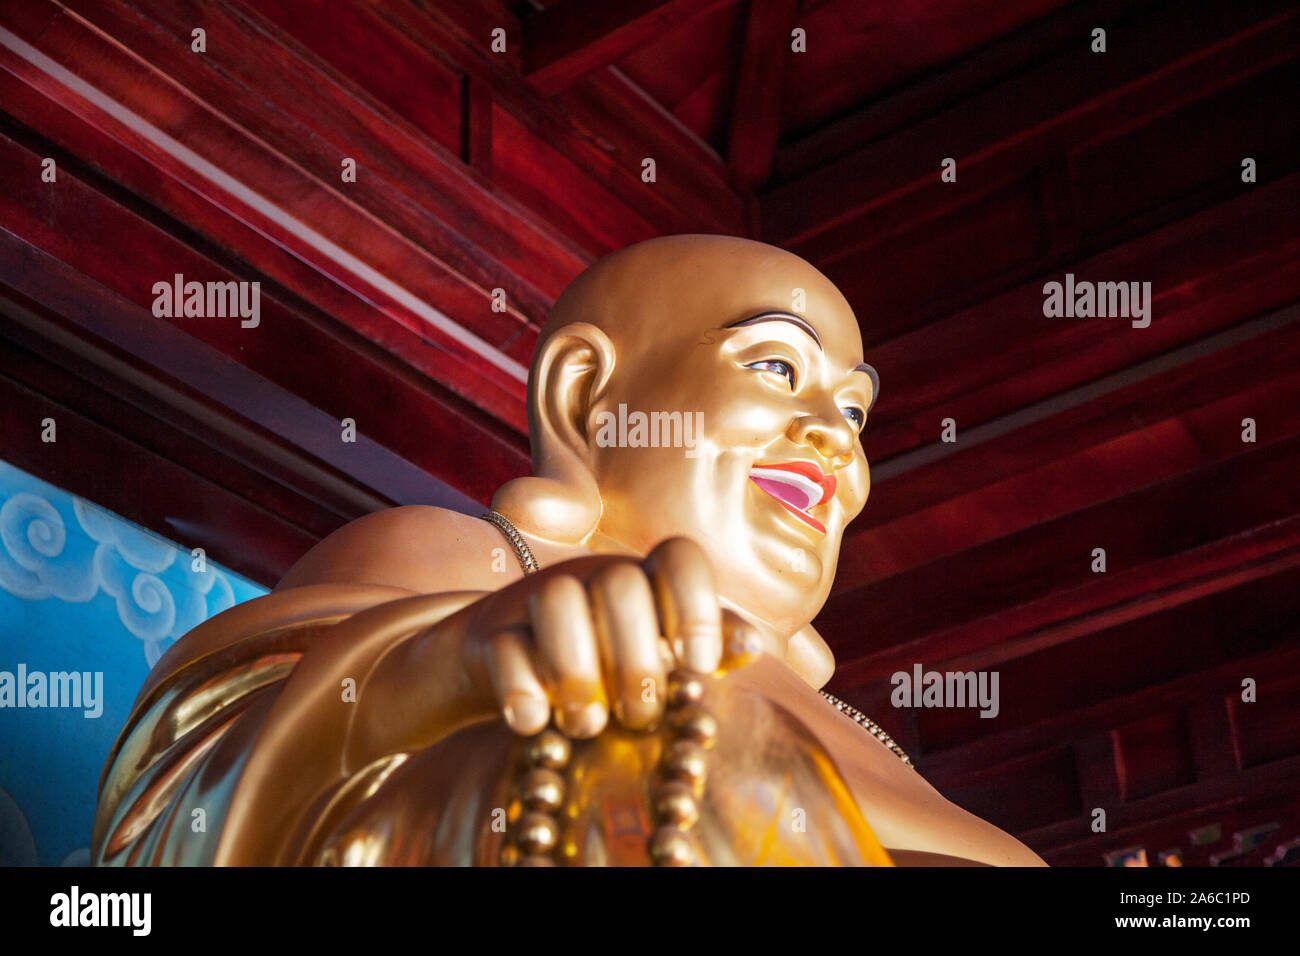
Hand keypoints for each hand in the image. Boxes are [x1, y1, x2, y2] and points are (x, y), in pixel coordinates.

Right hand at [461, 537, 758, 738]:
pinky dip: (521, 689)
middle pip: (620, 581)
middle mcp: (589, 578)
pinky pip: (504, 647)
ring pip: (557, 600)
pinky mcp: (488, 635)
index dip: (698, 607)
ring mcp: (533, 599)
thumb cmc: (596, 666)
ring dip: (578, 672)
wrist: (494, 667)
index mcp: (641, 581)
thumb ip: (703, 649)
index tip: (699, 667)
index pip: (679, 557)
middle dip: (636, 657)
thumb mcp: (650, 656)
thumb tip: (752, 643)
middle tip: (640, 717)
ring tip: (587, 726)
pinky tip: (533, 725)